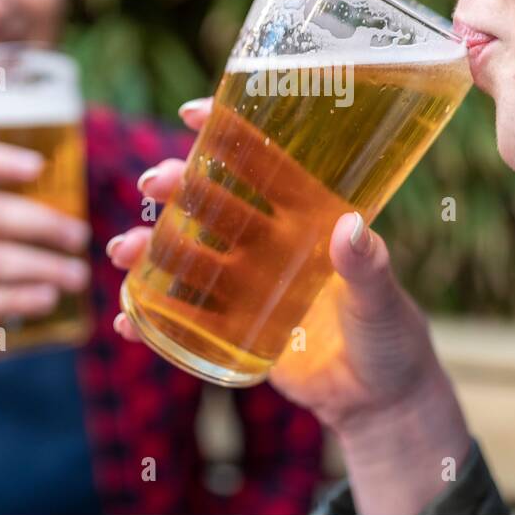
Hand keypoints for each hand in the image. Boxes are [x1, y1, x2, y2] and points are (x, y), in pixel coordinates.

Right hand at [106, 98, 459, 437]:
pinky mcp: (232, 330)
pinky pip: (182, 318)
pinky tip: (126, 322)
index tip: (192, 114)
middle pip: (211, 202)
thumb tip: (348, 227)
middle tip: (152, 184)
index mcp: (305, 218)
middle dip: (175, 186)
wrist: (379, 400)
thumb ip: (367, 266)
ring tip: (123, 250)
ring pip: (186, 254)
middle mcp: (269, 243)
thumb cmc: (391, 335)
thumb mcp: (381, 296)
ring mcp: (245, 284)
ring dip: (148, 246)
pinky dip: (149, 319)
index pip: (261, 163)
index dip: (226, 134)